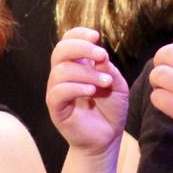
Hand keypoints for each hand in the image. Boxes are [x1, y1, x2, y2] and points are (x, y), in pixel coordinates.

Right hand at [46, 27, 129, 155]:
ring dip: (87, 73)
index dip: (78, 34)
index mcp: (76, 65)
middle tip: (102, 55)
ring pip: (61, 70)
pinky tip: (92, 92)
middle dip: (81, 48)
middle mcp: (63, 75)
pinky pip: (58, 91)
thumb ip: (107, 68)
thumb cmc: (111, 110)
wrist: (107, 138)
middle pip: (60, 50)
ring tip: (105, 83)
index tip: (96, 36)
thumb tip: (100, 55)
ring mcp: (57, 91)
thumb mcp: (116, 84)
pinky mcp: (56, 108)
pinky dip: (76, 87)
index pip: (68, 40)